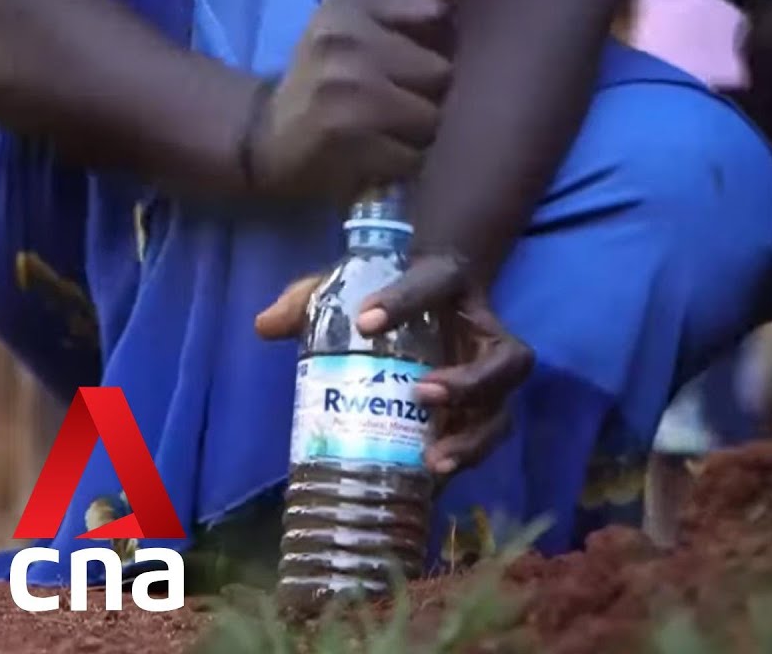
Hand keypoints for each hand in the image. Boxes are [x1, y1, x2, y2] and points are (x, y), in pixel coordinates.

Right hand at [246, 0, 459, 204]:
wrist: (267, 141)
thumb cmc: (326, 81)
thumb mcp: (352, 25)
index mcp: (345, 6)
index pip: (433, 12)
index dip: (436, 45)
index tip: (410, 64)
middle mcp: (342, 41)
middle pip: (441, 73)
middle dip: (430, 95)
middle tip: (396, 107)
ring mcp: (344, 89)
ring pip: (431, 117)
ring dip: (419, 135)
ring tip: (388, 134)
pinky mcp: (345, 139)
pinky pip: (414, 156)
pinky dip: (403, 165)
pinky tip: (378, 159)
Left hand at [256, 253, 534, 475]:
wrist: (439, 296)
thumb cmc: (387, 290)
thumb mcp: (346, 283)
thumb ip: (307, 300)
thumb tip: (265, 326)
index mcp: (449, 284)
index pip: (433, 283)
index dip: (404, 301)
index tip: (366, 319)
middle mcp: (484, 333)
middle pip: (505, 360)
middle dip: (469, 383)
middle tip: (422, 394)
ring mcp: (489, 378)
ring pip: (502, 410)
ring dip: (473, 440)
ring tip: (433, 462)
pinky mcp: (482, 414)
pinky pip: (484, 443)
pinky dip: (459, 465)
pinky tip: (427, 487)